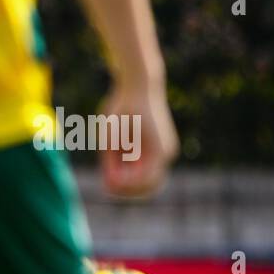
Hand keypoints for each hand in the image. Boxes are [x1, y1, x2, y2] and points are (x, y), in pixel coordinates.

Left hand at [98, 80, 177, 197]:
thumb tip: (111, 182)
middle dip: (128, 189)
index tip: (107, 182)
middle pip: (150, 186)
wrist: (139, 84)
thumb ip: (111, 158)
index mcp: (159, 150)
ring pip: (148, 180)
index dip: (125, 187)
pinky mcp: (158, 149)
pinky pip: (145, 169)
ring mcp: (164, 151)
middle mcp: (167, 153)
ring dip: (129, 181)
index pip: (145, 182)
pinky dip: (130, 171)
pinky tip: (116, 158)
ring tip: (110, 166)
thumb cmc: (123, 105)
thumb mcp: (110, 132)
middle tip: (107, 182)